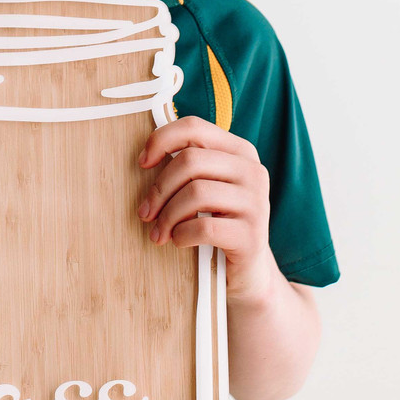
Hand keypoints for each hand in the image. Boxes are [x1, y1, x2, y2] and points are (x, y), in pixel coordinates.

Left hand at [137, 115, 275, 301]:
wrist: (248, 271)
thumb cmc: (218, 223)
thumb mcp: (208, 188)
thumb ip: (189, 166)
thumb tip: (146, 156)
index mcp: (240, 151)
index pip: (195, 127)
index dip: (161, 140)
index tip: (142, 163)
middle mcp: (253, 171)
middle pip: (191, 161)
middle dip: (159, 188)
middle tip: (145, 212)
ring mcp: (257, 203)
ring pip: (196, 193)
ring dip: (167, 216)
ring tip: (158, 233)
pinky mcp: (252, 235)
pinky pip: (205, 227)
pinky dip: (182, 235)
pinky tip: (178, 241)